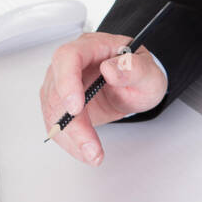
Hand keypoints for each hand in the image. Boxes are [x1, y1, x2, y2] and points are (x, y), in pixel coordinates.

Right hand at [40, 32, 167, 165]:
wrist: (136, 86)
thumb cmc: (139, 74)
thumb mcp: (148, 72)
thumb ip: (135, 69)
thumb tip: (111, 69)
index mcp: (92, 47)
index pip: (68, 57)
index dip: (67, 82)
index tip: (76, 107)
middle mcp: (72, 64)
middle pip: (57, 91)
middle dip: (72, 124)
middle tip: (90, 145)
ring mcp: (63, 84)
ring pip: (53, 112)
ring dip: (70, 137)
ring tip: (93, 154)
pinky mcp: (62, 104)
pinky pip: (58, 124)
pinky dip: (70, 142)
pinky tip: (86, 151)